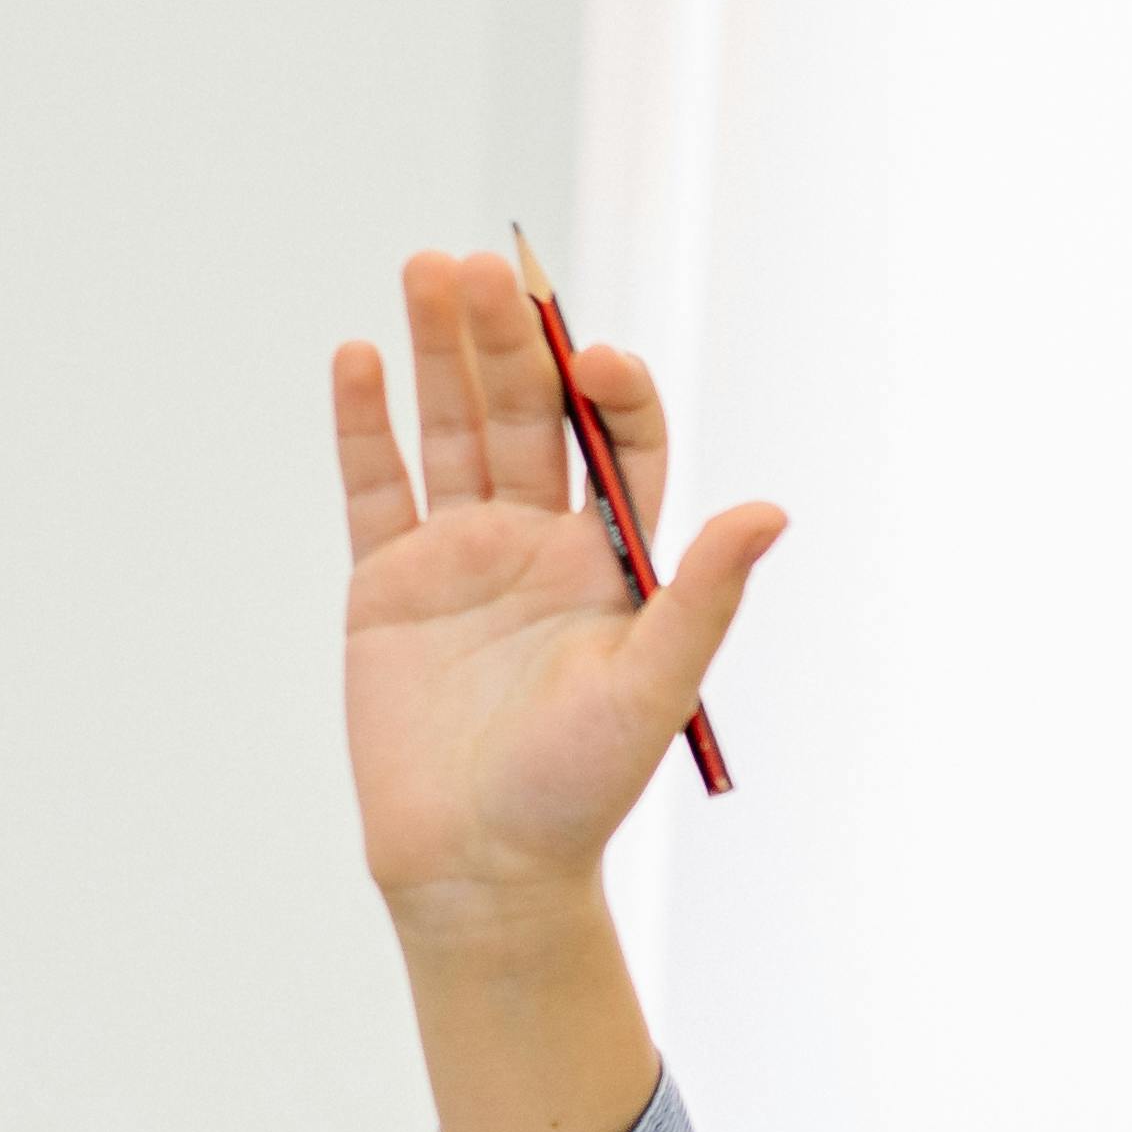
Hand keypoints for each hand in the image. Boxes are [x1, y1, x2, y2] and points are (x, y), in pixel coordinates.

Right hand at [337, 249, 782, 925]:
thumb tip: (772, 511)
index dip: (610, 392)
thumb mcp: (654, 688)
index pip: (620, 443)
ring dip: (439, 352)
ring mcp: (462, 555)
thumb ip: (702, 593)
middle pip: (529, 414)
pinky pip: (377, 486)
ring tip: (427, 267)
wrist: (479, 867)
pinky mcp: (390, 582)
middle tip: (486, 264)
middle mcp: (541, 542)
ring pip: (453, 429)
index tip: (591, 357)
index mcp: (614, 560)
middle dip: (508, 339)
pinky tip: (358, 356)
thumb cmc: (578, 789)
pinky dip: (365, 423)